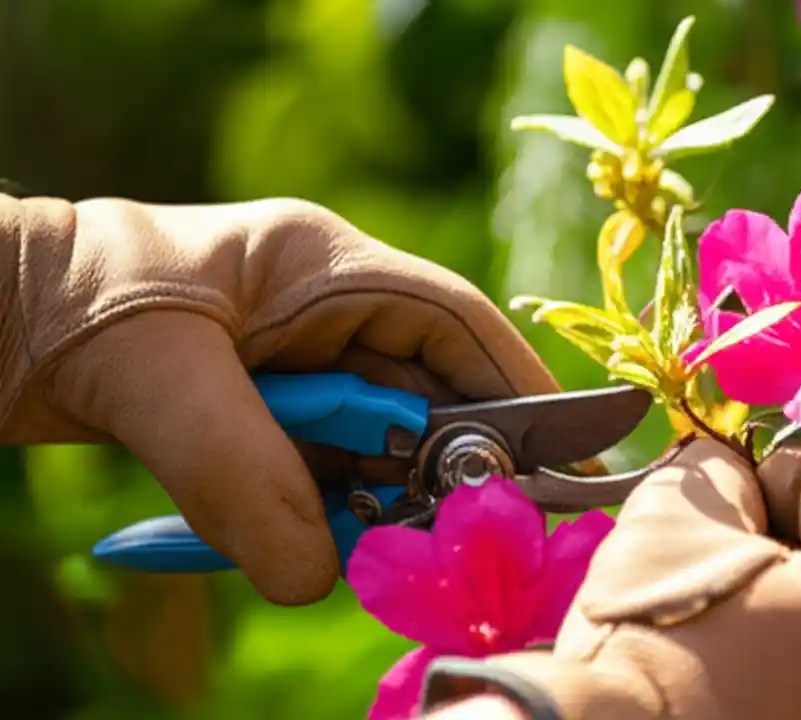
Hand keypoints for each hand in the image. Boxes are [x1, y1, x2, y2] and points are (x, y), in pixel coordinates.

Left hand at [0, 193, 562, 605]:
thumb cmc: (76, 304)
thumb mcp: (162, 380)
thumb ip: (245, 476)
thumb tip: (318, 575)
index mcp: (326, 264)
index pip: (454, 321)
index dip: (514, 385)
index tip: (556, 456)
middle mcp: (330, 311)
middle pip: (425, 394)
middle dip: (433, 465)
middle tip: (447, 533)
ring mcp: (301, 364)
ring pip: (377, 444)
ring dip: (369, 498)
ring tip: (353, 539)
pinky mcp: (271, 412)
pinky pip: (323, 471)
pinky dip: (320, 511)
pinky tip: (301, 538)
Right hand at [422, 439, 800, 719]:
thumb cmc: (645, 648)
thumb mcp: (670, 529)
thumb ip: (716, 475)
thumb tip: (730, 469)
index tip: (740, 482)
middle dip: (796, 529)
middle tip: (726, 529)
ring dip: (791, 592)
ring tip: (715, 591)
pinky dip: (787, 652)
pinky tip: (723, 656)